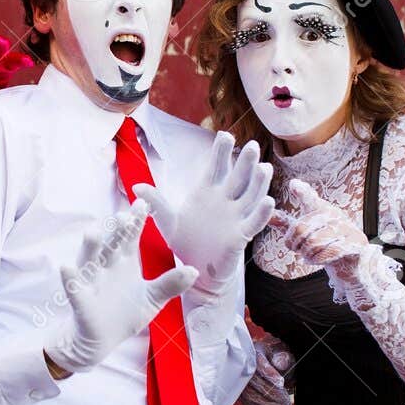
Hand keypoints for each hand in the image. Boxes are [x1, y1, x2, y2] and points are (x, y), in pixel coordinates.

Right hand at [45, 199, 199, 374]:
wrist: (102, 339)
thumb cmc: (126, 313)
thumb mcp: (152, 298)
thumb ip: (171, 284)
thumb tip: (194, 270)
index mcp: (124, 261)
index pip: (131, 237)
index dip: (136, 221)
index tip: (143, 204)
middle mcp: (106, 265)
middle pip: (112, 244)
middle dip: (117, 232)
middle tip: (124, 217)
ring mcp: (91, 280)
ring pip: (89, 260)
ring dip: (91, 247)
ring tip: (93, 233)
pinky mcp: (80, 299)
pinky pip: (73, 287)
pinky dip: (70, 278)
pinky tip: (67, 268)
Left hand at [132, 131, 274, 291]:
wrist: (194, 269)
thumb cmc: (185, 241)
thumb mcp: (167, 221)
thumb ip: (156, 202)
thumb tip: (136, 187)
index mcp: (208, 192)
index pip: (217, 167)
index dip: (221, 152)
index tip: (225, 135)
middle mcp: (225, 200)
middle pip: (238, 177)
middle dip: (245, 161)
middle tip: (252, 145)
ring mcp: (235, 217)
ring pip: (250, 196)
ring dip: (258, 183)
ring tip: (264, 167)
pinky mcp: (240, 236)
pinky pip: (254, 222)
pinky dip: (261, 213)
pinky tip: (268, 201)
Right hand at [240, 336, 295, 404]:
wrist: (273, 366)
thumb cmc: (279, 359)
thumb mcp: (284, 354)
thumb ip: (284, 358)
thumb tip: (279, 364)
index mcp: (254, 352)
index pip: (258, 363)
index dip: (270, 373)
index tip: (282, 383)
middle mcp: (243, 365)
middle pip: (253, 381)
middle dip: (271, 392)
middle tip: (286, 400)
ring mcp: (240, 380)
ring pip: (249, 394)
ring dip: (268, 401)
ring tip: (283, 404)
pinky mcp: (241, 392)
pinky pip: (248, 402)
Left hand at [267, 179, 371, 268]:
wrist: (351, 260)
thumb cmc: (324, 242)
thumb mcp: (304, 231)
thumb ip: (286, 223)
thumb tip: (265, 215)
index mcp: (322, 208)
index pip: (310, 199)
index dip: (302, 192)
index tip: (293, 184)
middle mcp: (336, 215)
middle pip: (302, 228)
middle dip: (295, 243)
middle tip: (296, 249)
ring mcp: (347, 228)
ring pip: (313, 243)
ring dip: (306, 253)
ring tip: (308, 255)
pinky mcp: (355, 243)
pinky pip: (327, 253)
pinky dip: (317, 260)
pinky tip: (316, 260)